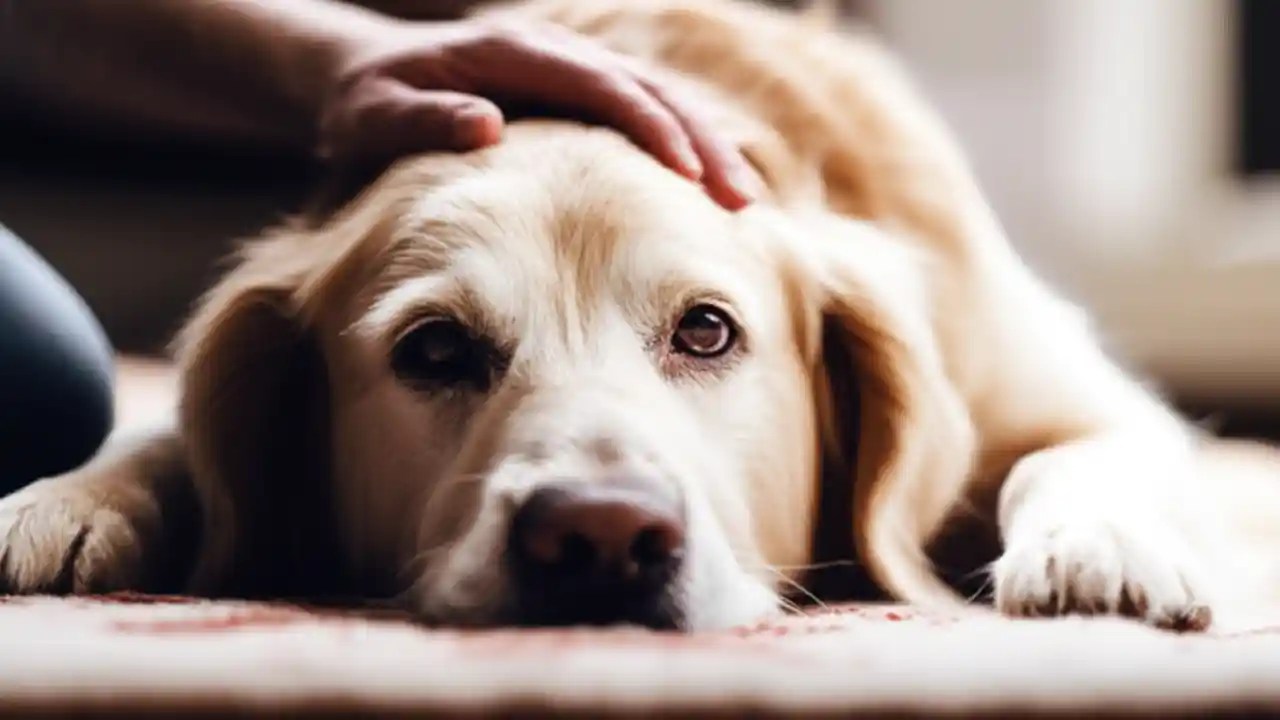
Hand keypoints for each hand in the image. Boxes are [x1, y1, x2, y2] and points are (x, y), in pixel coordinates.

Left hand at [317, 19, 761, 210]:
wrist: (365, 72)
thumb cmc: (367, 102)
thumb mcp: (376, 113)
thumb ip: (425, 119)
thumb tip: (488, 128)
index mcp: (515, 52)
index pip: (602, 85)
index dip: (651, 127)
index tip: (689, 175)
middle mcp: (553, 51)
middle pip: (648, 89)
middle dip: (702, 142)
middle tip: (742, 200)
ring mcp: (569, 68)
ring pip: (657, 99)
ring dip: (703, 146)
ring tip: (744, 202)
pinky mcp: (574, 92)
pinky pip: (641, 113)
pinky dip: (679, 145)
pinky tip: (707, 187)